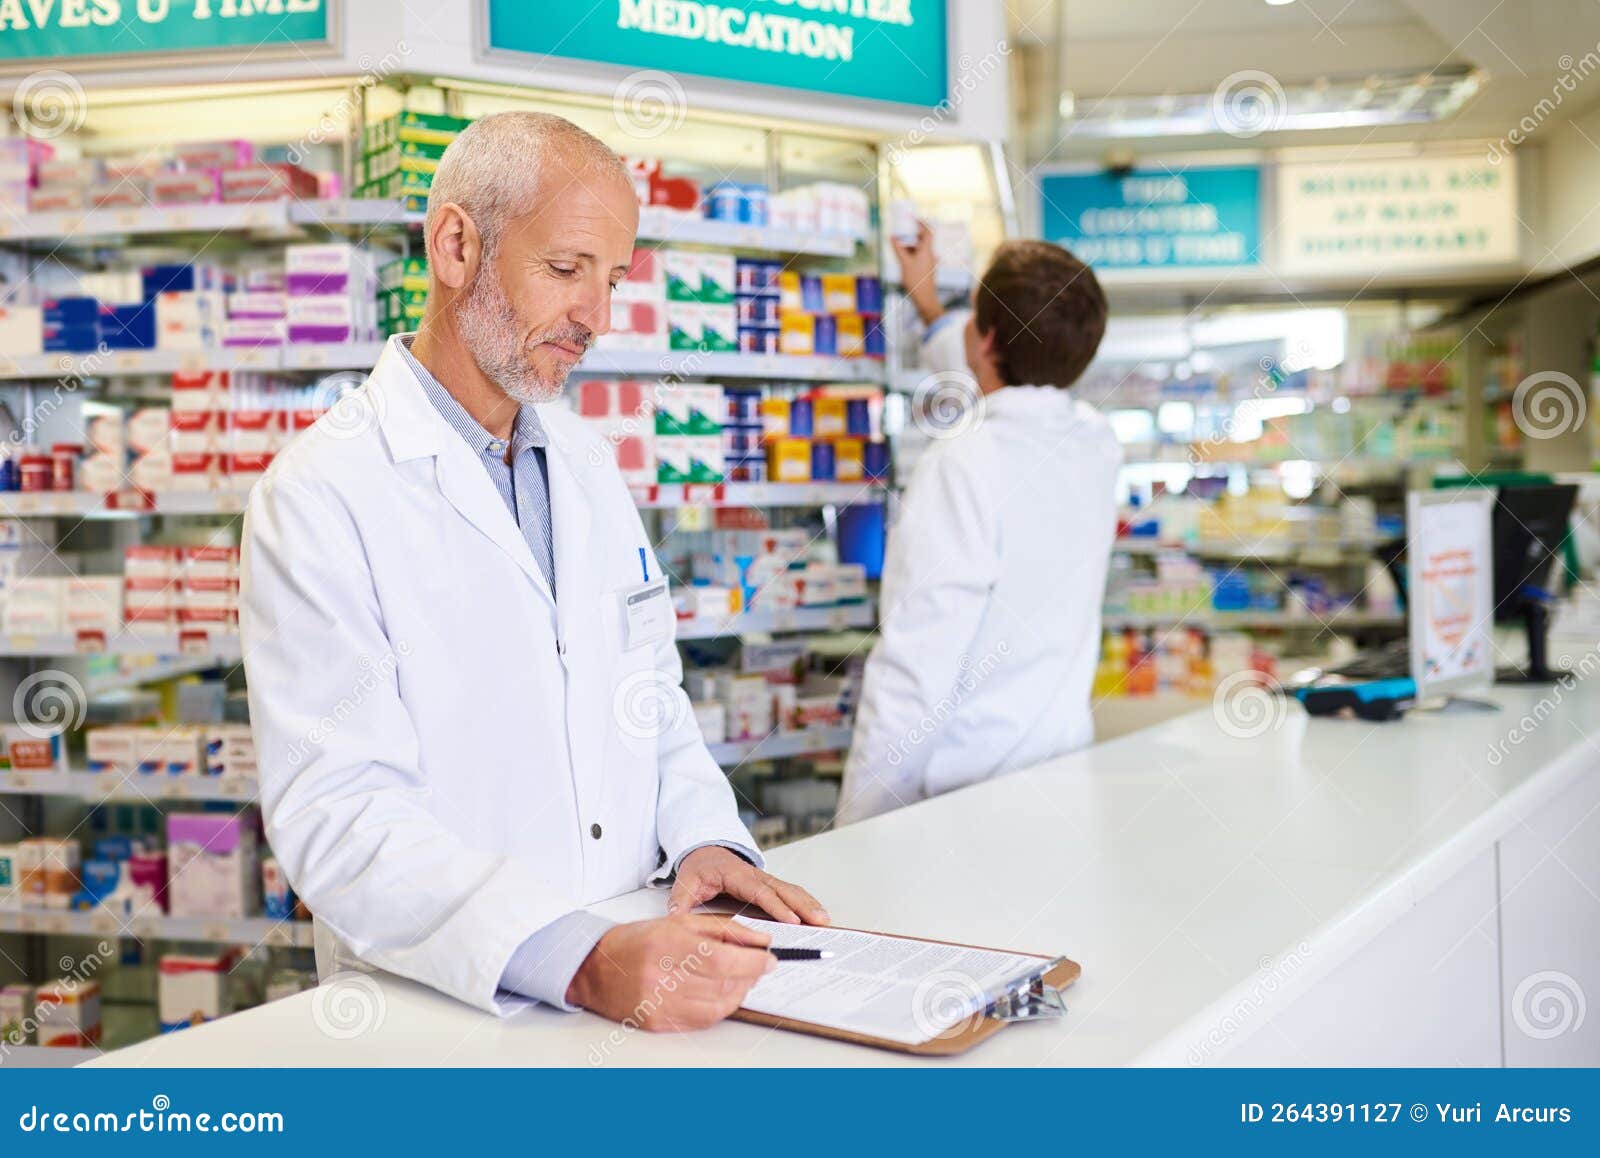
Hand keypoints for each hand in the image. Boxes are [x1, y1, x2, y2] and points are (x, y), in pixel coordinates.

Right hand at [565, 914, 774, 1030]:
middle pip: (723, 984)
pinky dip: (721, 1008)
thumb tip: (761, 941)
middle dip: (750, 976)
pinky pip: (703, 1021)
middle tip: (758, 966)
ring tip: (739, 978)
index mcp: (668, 945)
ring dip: (738, 992)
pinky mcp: (659, 1023)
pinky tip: (721, 993)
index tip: (770, 959)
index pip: (721, 959)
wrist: (596, 968)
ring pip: (718, 1005)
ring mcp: (660, 1004)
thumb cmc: (639, 941)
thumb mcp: (681, 921)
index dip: (752, 962)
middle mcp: (662, 977)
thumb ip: (724, 929)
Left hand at [668, 845, 829, 924]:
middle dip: (802, 905)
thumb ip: (680, 900)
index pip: (760, 892)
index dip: (777, 906)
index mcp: (737, 875)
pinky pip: (791, 892)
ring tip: (825, 919)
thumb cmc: (699, 868)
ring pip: (791, 890)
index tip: (791, 920)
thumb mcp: (686, 882)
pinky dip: (806, 901)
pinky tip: (818, 914)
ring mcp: (765, 879)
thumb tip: (675, 918)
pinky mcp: (770, 884)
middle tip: (819, 921)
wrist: (706, 851)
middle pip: (783, 890)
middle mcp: (756, 875)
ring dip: (809, 904)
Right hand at [891, 220, 943, 326]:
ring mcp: (929, 262)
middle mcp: (930, 255)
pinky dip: (913, 253)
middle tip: (904, 230)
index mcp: (927, 250)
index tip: (914, 219)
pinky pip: (920, 256)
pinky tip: (904, 257)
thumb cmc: (915, 280)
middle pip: (924, 240)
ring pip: (921, 249)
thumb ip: (898, 249)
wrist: (925, 298)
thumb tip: (892, 237)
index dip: (922, 224)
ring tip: (901, 244)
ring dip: (912, 245)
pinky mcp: (927, 269)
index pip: (928, 232)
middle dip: (913, 234)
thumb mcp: (904, 263)